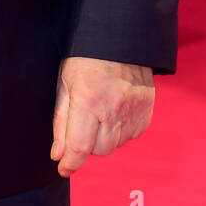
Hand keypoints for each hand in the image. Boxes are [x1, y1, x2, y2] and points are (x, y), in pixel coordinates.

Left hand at [50, 57, 153, 176]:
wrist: (119, 36)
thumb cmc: (84, 57)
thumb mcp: (64, 84)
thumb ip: (61, 122)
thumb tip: (58, 155)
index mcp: (88, 101)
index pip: (80, 147)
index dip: (70, 163)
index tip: (63, 169)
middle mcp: (113, 108)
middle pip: (99, 150)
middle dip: (88, 143)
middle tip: (82, 122)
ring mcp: (133, 109)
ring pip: (117, 144)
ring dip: (105, 136)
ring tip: (100, 112)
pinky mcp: (147, 108)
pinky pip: (134, 134)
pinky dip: (123, 129)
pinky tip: (116, 110)